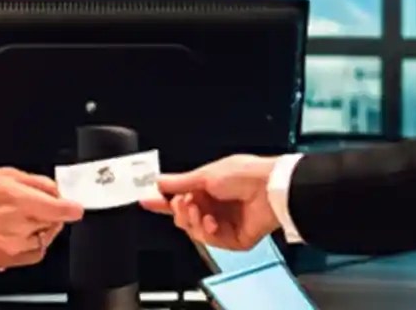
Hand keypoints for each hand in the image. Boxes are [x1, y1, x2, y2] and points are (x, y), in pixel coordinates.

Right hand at [0, 167, 84, 269]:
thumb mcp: (0, 174)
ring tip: (24, 219)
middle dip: (52, 213)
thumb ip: (33, 181)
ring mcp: (15, 244)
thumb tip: (54, 189)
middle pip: (55, 222)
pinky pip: (34, 254)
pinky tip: (21, 235)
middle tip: (38, 206)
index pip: (64, 208)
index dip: (72, 206)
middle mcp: (21, 223)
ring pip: (45, 237)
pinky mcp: (7, 259)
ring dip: (42, 228)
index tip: (74, 205)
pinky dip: (35, 246)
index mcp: (21, 198)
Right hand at [139, 155, 279, 250]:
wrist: (269, 189)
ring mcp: (224, 224)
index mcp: (207, 189)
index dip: (163, 200)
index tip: (146, 200)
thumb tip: (158, 181)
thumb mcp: (206, 175)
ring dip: (192, 221)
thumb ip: (180, 183)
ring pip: (194, 231)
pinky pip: (211, 241)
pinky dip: (207, 232)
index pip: (179, 198)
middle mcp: (215, 207)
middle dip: (179, 211)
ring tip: (198, 211)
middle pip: (183, 218)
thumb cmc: (244, 174)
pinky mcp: (234, 239)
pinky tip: (211, 222)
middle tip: (182, 203)